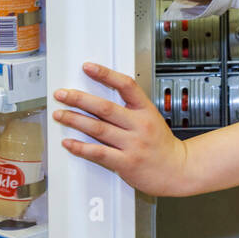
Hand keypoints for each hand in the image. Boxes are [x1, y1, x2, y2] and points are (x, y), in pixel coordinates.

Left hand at [53, 62, 187, 196]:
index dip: (106, 74)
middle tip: (63, 94)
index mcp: (146, 110)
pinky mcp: (126, 163)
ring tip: (61, 115)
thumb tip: (101, 100)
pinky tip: (69, 142)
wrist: (178, 170)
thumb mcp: (152, 119)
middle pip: (106, 108)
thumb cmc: (162, 146)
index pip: (126, 85)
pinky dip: (81, 147)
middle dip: (80, 99)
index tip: (88, 67)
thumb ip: (131, 110)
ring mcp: (132, 144)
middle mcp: (139, 125)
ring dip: (75, 120)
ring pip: (99, 129)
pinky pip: (99, 153)